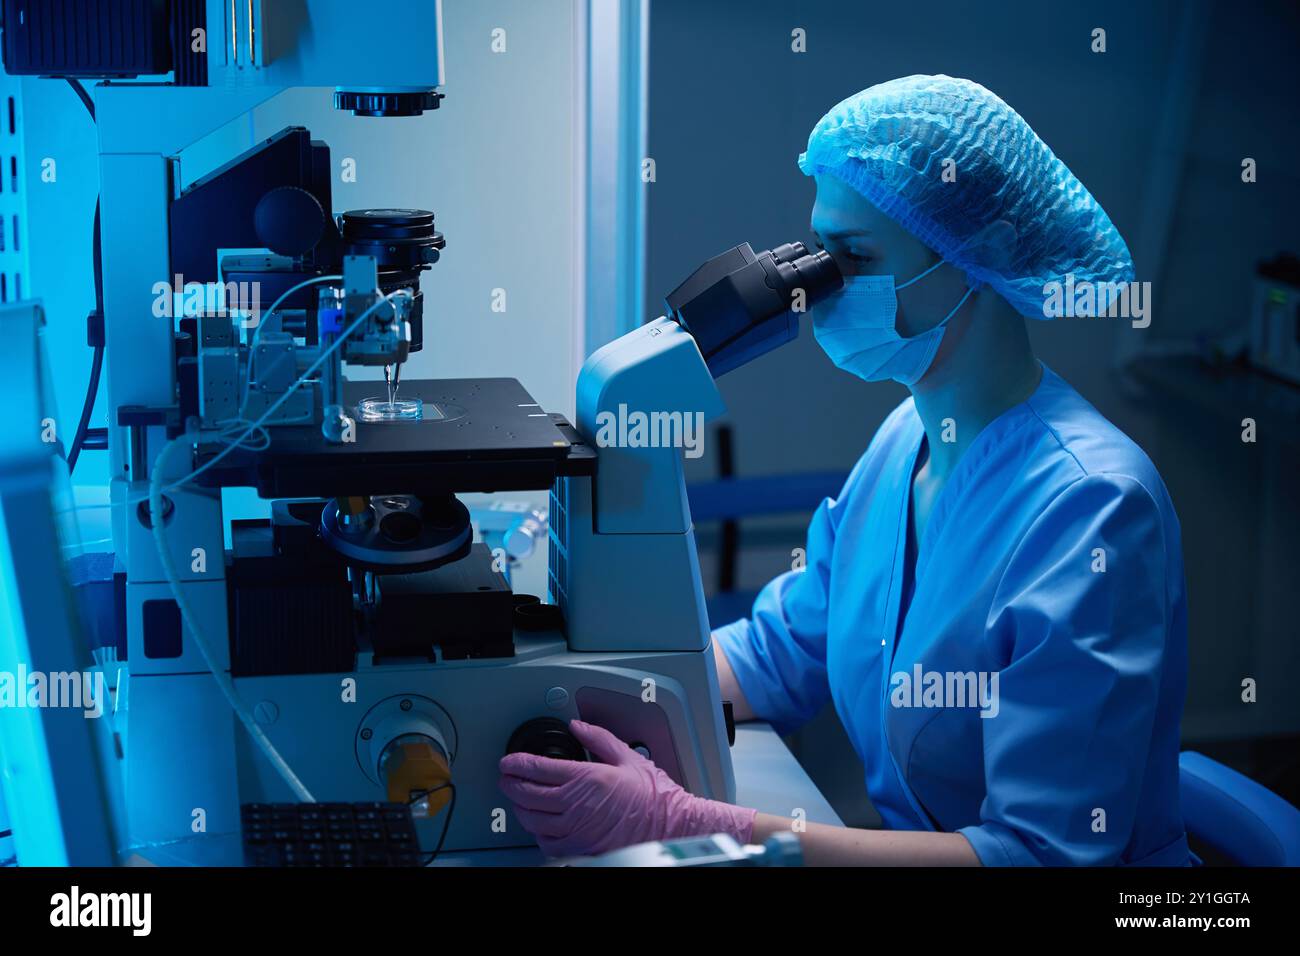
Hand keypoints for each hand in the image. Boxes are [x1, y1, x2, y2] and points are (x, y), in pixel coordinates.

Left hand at [498, 719, 755, 857]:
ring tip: (517, 798)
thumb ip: (597, 738)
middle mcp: (575, 805)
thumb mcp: (625, 755)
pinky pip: (545, 842)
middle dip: (510, 783)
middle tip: (506, 777)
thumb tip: (577, 726)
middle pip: (526, 794)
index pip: (537, 769)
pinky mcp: (579, 847)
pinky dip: (536, 832)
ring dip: (519, 807)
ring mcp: (575, 829)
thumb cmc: (652, 794)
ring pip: (531, 819)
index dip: (516, 763)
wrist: (667, 825)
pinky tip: (538, 824)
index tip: (508, 761)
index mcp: (585, 778)